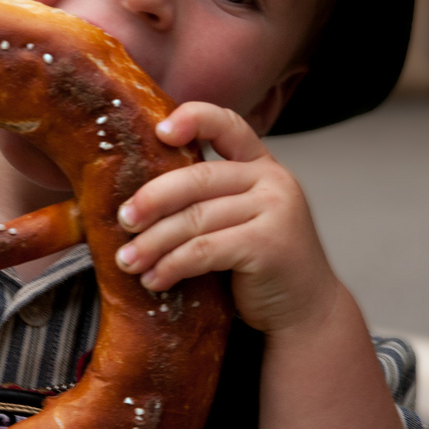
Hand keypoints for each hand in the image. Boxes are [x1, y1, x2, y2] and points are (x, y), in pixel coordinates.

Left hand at [114, 101, 339, 334]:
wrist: (306, 310)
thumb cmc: (259, 264)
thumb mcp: (238, 218)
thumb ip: (207, 199)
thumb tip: (134, 200)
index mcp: (260, 164)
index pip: (227, 124)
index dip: (193, 119)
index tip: (159, 131)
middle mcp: (273, 179)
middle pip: (197, 178)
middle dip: (152, 199)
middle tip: (123, 220)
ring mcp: (276, 210)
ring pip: (195, 219)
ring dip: (153, 242)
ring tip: (128, 261)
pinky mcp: (269, 245)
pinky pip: (205, 250)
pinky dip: (172, 265)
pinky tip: (155, 280)